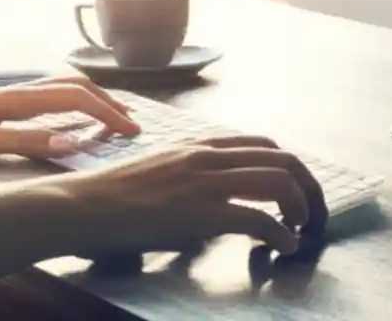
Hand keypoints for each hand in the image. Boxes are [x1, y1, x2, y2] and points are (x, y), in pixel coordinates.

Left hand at [0, 76, 138, 160]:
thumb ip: (25, 142)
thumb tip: (72, 143)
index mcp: (18, 98)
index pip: (76, 100)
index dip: (107, 115)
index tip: (130, 133)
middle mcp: (20, 90)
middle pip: (77, 87)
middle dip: (110, 104)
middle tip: (133, 126)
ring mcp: (12, 94)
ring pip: (66, 87)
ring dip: (95, 99)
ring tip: (114, 115)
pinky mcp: (4, 102)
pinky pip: (51, 95)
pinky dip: (75, 102)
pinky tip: (73, 116)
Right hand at [45, 135, 328, 257]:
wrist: (80, 206)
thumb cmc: (109, 196)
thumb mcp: (158, 171)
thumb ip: (190, 177)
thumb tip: (213, 201)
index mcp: (198, 145)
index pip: (262, 144)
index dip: (287, 168)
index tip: (293, 192)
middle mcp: (208, 156)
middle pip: (282, 157)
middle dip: (307, 186)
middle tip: (311, 213)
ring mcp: (206, 182)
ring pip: (279, 180)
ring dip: (301, 206)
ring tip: (301, 228)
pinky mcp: (201, 213)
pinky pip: (260, 219)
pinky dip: (282, 234)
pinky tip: (284, 247)